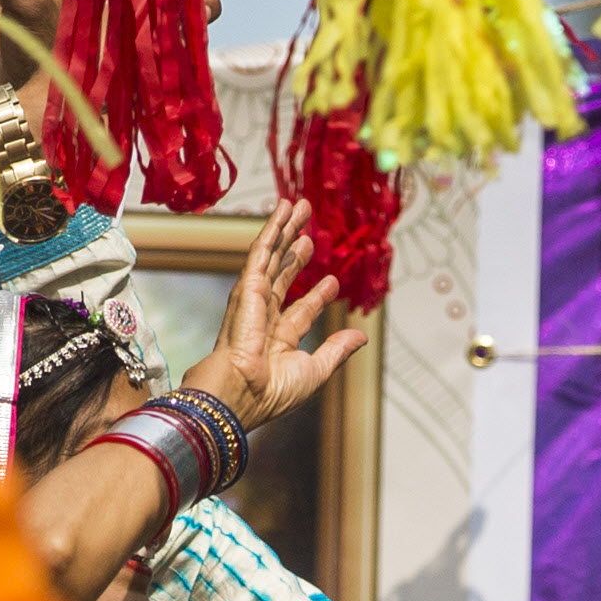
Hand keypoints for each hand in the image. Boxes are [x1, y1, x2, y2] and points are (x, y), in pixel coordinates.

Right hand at [181, 202, 359, 433]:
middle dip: (295, 254)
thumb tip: (361, 337)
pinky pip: (260, 254)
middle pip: (282, 277)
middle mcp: (263, 320)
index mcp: (278, 342)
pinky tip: (281, 212)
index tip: (333, 282)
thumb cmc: (271, 392)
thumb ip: (337, 351)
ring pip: (270, 259)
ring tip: (297, 207)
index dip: (317, 296)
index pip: (301, 311)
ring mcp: (252, 302)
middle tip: (310, 233)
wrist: (239, 393)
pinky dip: (271, 231)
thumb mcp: (315, 371)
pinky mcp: (246, 289)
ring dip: (283, 231)